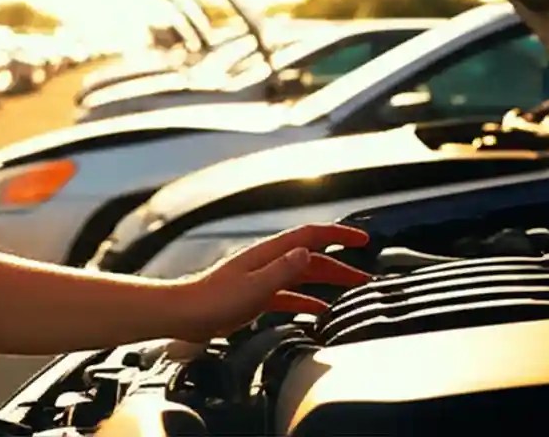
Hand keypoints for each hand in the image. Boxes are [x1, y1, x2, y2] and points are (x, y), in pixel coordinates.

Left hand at [169, 224, 370, 342]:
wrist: (184, 314)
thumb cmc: (212, 300)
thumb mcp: (253, 286)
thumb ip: (282, 270)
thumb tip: (307, 252)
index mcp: (268, 253)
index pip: (310, 235)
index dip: (337, 234)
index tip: (361, 238)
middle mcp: (267, 262)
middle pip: (311, 258)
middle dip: (340, 264)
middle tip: (364, 276)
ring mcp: (261, 278)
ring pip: (302, 276)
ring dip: (327, 281)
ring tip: (349, 291)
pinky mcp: (255, 297)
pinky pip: (289, 295)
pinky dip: (307, 300)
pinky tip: (318, 310)